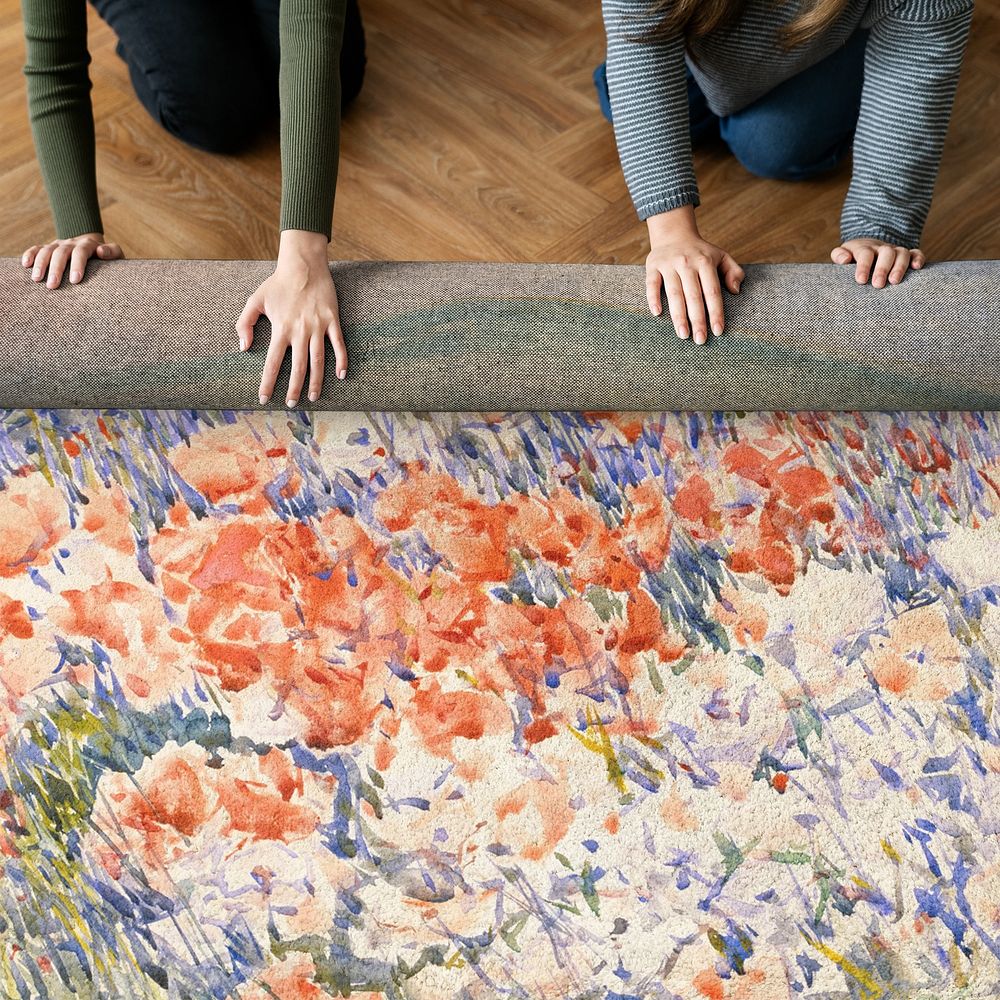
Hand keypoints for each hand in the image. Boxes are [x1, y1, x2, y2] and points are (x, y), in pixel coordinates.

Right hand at [21, 233, 124, 287]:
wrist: (94, 245)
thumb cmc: (107, 257)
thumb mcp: (116, 254)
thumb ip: (113, 252)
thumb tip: (101, 251)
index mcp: (88, 244)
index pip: (81, 252)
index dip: (78, 264)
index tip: (75, 280)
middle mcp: (71, 243)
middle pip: (61, 253)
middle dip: (56, 269)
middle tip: (52, 286)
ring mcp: (58, 244)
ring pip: (47, 250)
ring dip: (40, 264)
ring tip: (36, 279)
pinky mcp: (50, 248)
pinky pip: (37, 248)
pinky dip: (30, 254)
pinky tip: (25, 265)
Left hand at [236, 229, 347, 406]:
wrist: (303, 264)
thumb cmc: (278, 283)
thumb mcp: (254, 300)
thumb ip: (244, 324)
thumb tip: (244, 348)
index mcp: (280, 328)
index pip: (273, 362)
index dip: (268, 383)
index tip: (264, 398)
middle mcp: (300, 331)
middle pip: (298, 367)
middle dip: (294, 389)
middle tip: (291, 404)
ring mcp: (318, 327)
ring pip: (318, 361)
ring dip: (316, 381)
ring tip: (313, 397)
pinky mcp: (332, 321)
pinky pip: (338, 345)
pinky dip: (341, 361)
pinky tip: (341, 375)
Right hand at [645, 205, 743, 344]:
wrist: (673, 233)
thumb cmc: (700, 252)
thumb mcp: (721, 256)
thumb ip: (734, 271)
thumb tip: (735, 291)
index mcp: (705, 262)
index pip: (712, 292)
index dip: (715, 312)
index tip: (718, 331)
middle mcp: (687, 263)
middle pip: (694, 296)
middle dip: (697, 320)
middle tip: (700, 340)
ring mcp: (669, 265)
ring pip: (674, 293)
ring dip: (678, 316)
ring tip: (683, 335)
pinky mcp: (653, 266)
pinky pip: (652, 284)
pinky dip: (653, 298)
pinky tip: (657, 313)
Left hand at [831, 239, 925, 287]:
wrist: (867, 248)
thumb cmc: (852, 258)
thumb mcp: (842, 254)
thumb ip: (839, 255)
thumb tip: (845, 259)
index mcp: (864, 248)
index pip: (865, 254)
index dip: (863, 266)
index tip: (860, 280)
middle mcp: (882, 248)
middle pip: (886, 253)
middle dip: (882, 268)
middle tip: (878, 285)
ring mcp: (895, 251)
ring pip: (902, 253)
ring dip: (900, 267)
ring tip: (894, 282)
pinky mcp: (907, 255)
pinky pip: (916, 253)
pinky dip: (918, 258)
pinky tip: (917, 268)